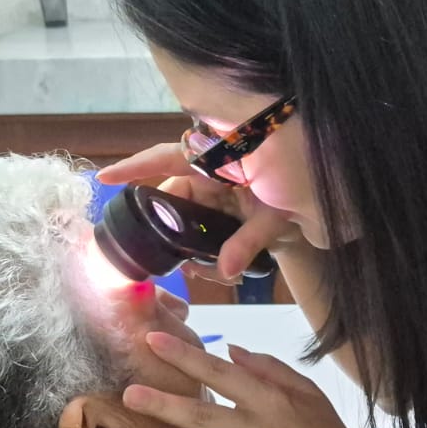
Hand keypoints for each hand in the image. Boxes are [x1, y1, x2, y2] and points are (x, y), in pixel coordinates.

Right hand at [97, 144, 301, 279]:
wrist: (320, 202)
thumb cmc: (299, 192)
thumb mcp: (275, 216)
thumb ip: (249, 241)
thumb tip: (227, 270)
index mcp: (220, 158)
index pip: (169, 156)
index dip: (137, 166)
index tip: (106, 178)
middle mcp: (212, 171)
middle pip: (175, 197)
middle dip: (172, 231)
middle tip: (179, 262)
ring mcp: (217, 189)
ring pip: (186, 216)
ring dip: (192, 247)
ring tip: (208, 270)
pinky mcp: (223, 206)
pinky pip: (201, 226)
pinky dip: (205, 250)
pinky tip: (217, 268)